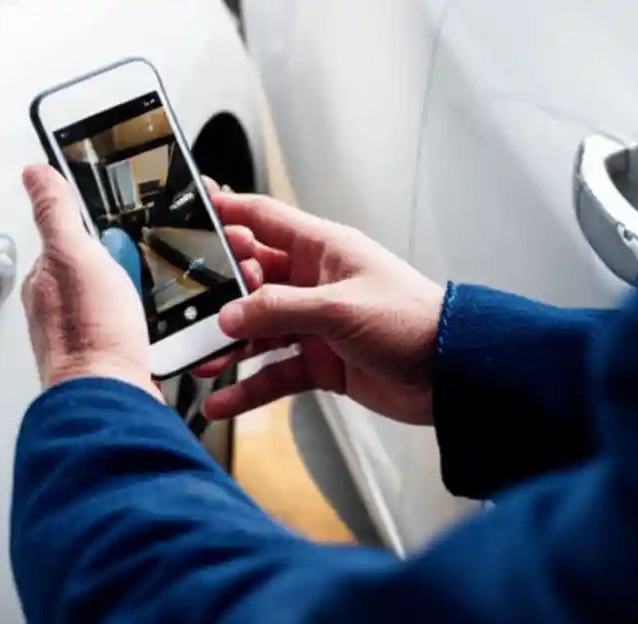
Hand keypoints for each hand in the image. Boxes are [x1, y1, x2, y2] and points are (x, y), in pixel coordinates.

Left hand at [21, 165, 159, 398]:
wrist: (111, 397)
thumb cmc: (89, 334)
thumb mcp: (72, 253)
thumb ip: (53, 211)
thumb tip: (34, 173)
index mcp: (43, 281)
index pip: (70, 239)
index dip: (100, 235)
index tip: (119, 239)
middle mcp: (57, 311)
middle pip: (99, 271)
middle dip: (123, 269)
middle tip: (135, 277)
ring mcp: (83, 337)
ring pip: (116, 303)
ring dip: (136, 300)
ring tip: (145, 306)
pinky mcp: (109, 360)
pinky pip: (131, 333)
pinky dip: (144, 329)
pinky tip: (151, 331)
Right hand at [196, 190, 445, 425]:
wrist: (453, 374)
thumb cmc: (413, 322)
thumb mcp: (340, 309)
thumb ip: (279, 310)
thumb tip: (229, 316)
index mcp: (323, 250)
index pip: (263, 219)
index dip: (226, 211)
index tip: (190, 209)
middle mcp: (314, 283)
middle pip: (250, 280)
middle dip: (217, 294)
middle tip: (184, 306)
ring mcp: (315, 324)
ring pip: (257, 330)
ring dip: (227, 345)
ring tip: (197, 358)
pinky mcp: (320, 362)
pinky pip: (273, 373)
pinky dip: (247, 387)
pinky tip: (222, 400)